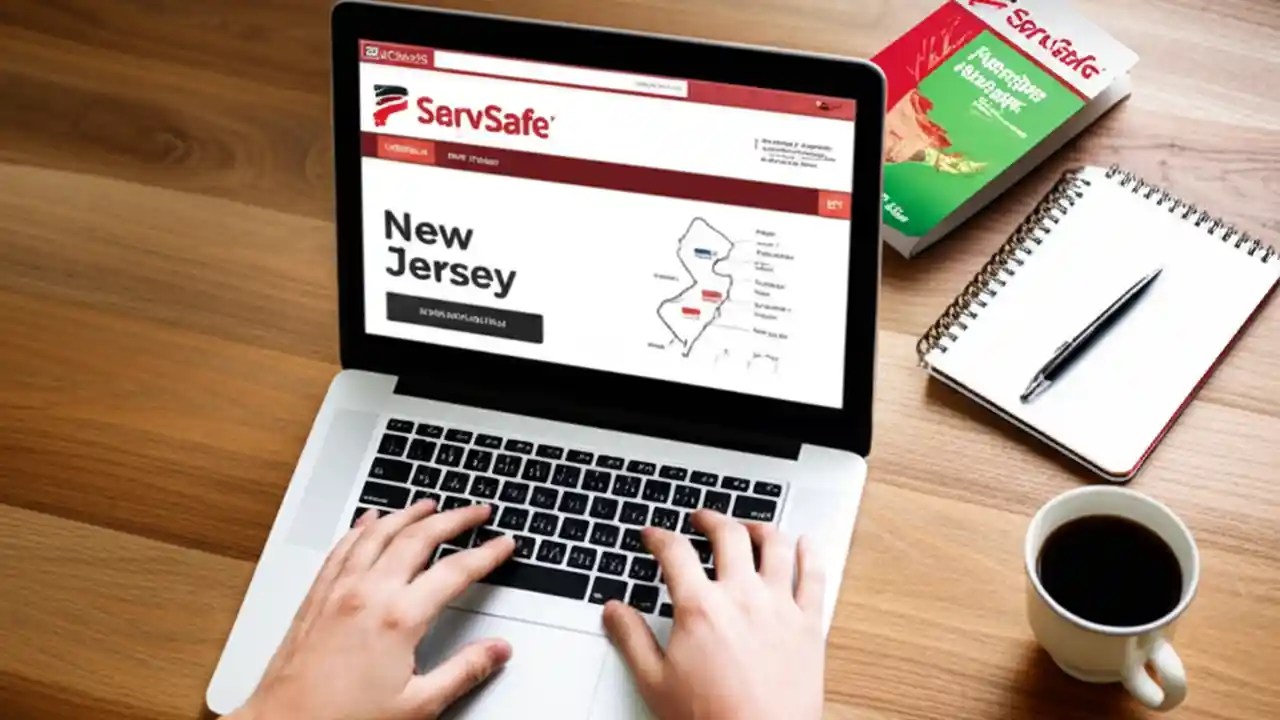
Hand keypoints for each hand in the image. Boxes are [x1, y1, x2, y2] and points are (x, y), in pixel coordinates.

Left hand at [226, 501, 515, 719]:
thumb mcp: (418, 706)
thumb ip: (464, 672)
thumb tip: (498, 650)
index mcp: (399, 618)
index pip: (455, 572)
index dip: (486, 554)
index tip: (504, 544)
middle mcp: (368, 593)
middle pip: (418, 537)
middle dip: (453, 518)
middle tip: (476, 510)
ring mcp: (338, 590)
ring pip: (378, 533)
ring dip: (408, 514)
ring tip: (429, 504)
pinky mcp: (316, 597)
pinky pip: (343, 547)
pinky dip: (362, 528)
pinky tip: (369, 521)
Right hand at [603, 510, 825, 719]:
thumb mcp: (655, 683)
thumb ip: (632, 639)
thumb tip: (614, 611)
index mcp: (701, 608)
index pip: (675, 552)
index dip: (659, 537)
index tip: (654, 534)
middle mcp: (742, 597)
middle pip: (728, 535)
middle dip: (711, 518)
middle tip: (701, 517)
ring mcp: (780, 607)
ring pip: (776, 545)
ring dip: (760, 527)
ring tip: (750, 526)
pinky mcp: (810, 623)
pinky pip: (814, 576)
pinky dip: (811, 553)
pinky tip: (806, 544)